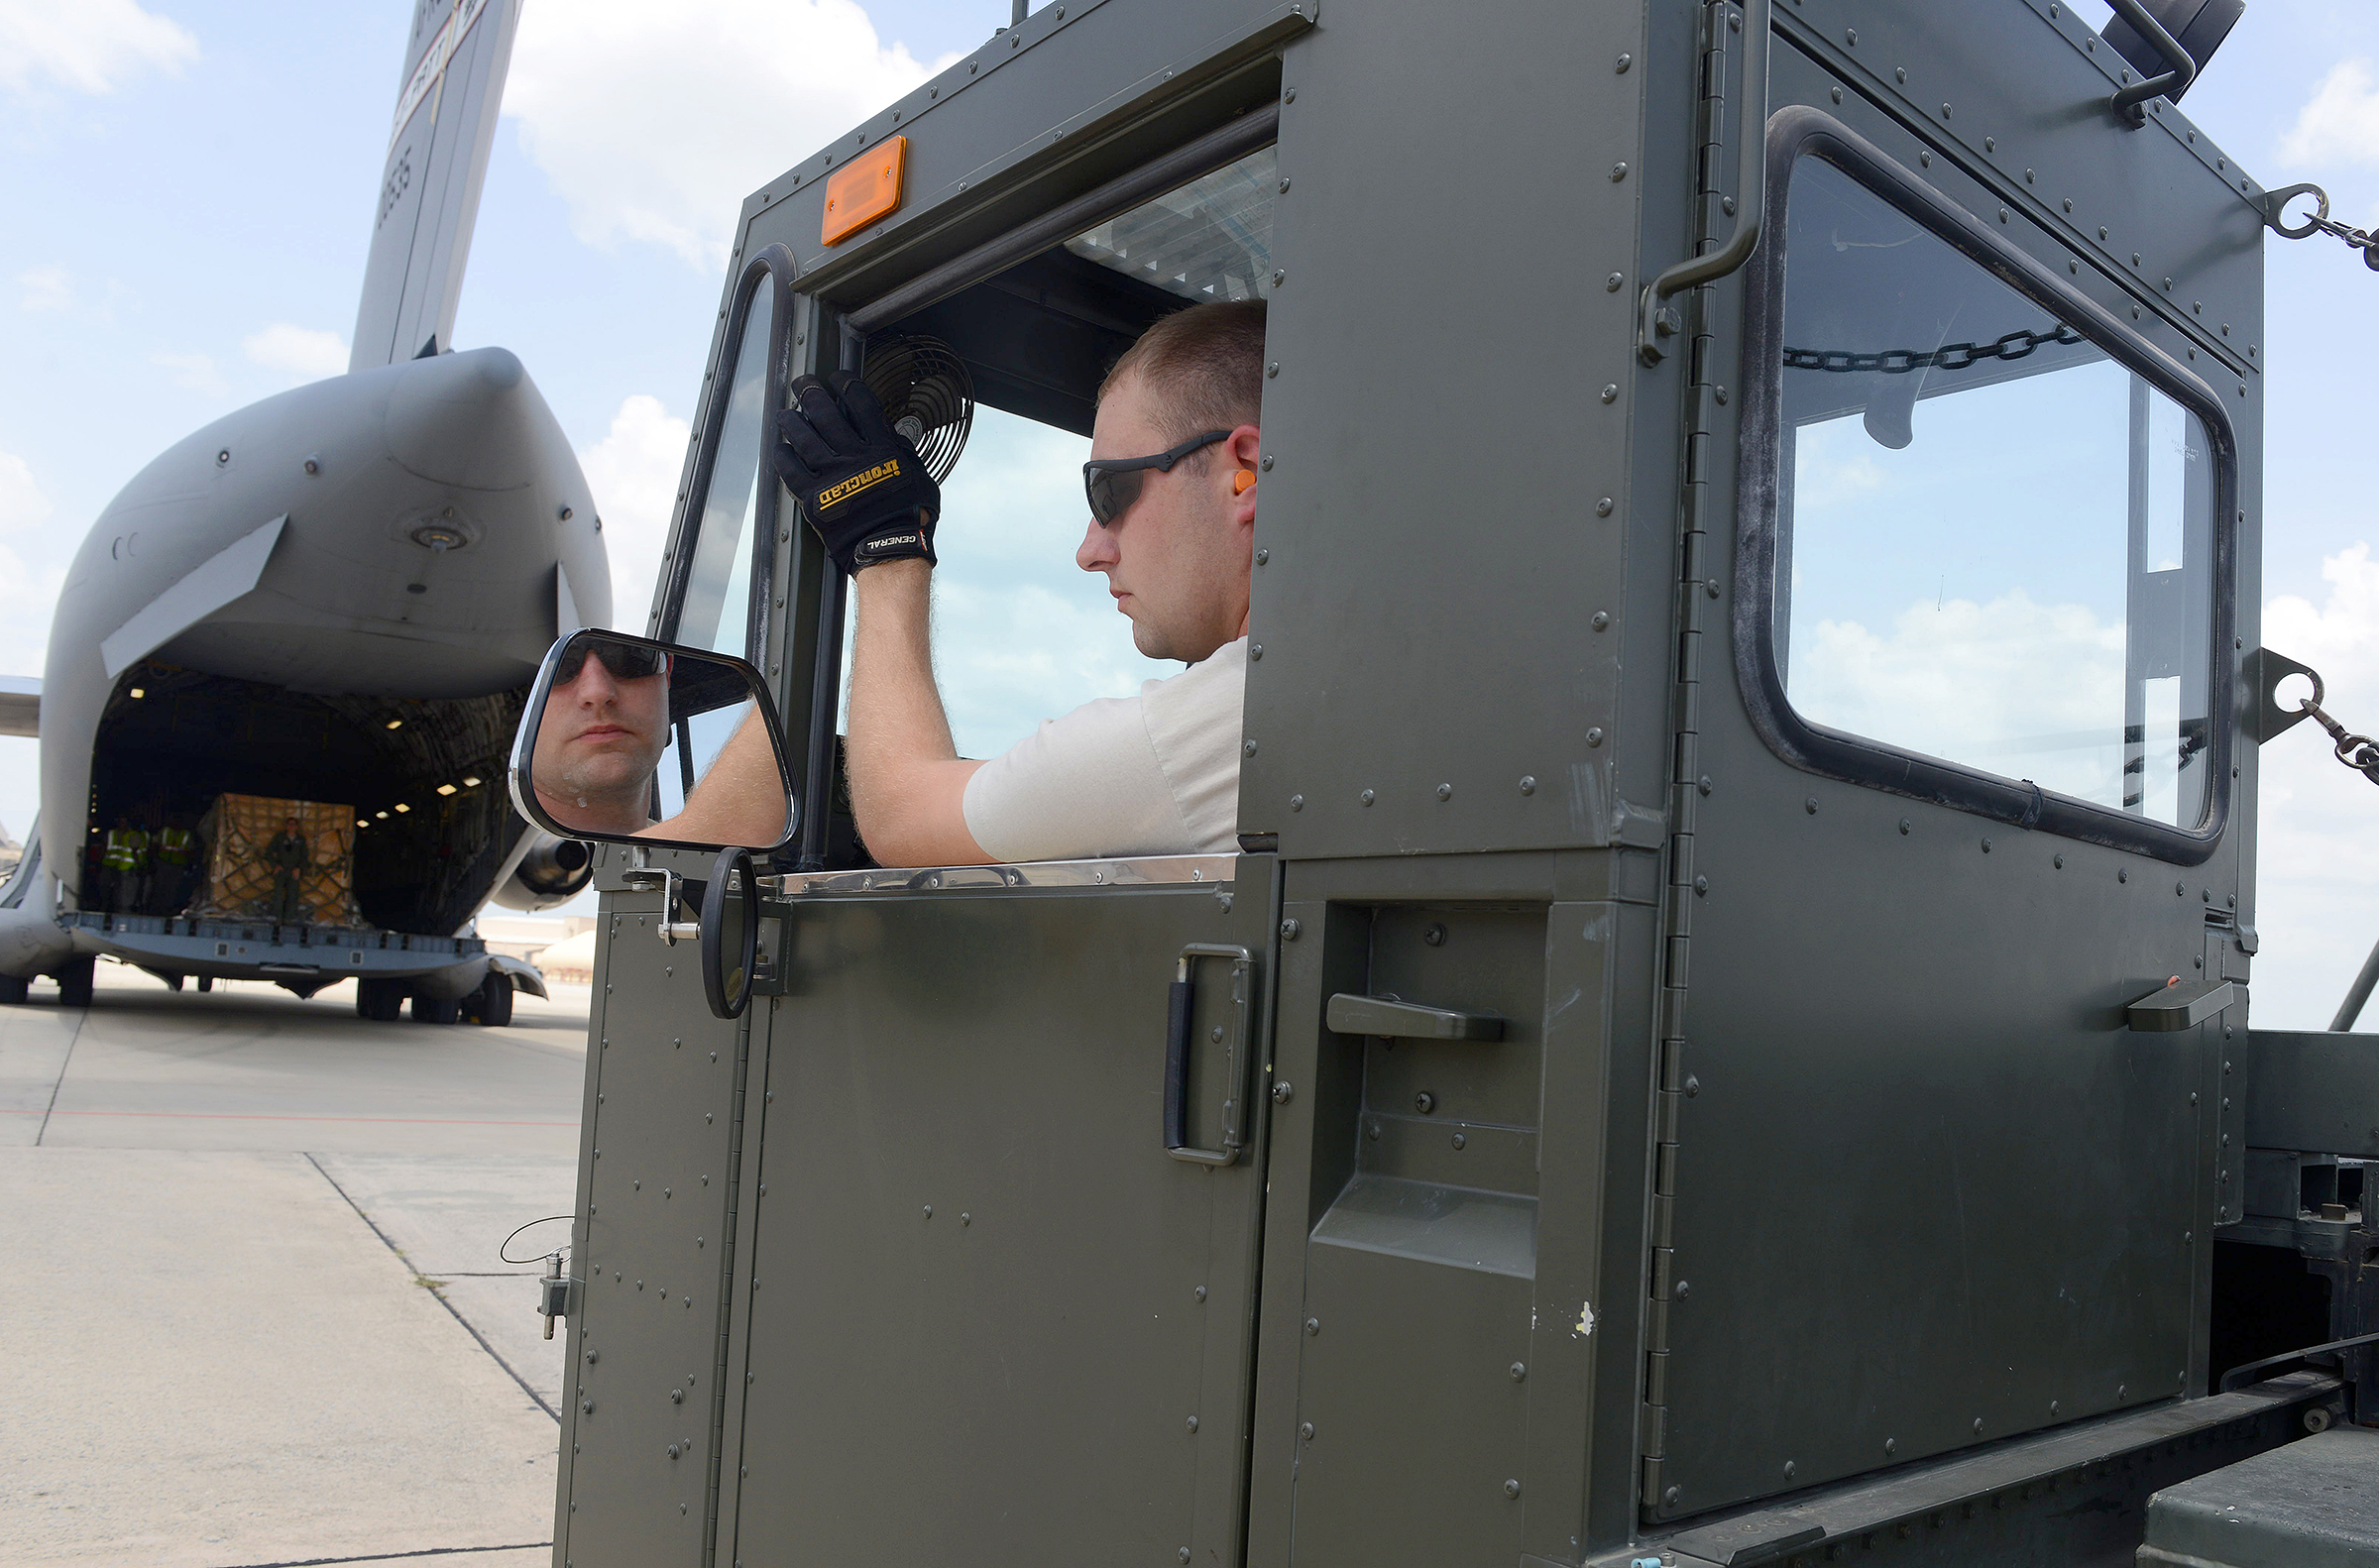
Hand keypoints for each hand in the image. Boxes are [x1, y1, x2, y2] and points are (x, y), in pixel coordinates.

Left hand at [771, 371, 939, 573]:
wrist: (890, 550)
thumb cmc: (909, 517)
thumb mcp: (921, 478)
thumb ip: (904, 453)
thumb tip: (895, 436)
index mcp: (882, 448)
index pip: (861, 403)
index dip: (847, 385)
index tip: (838, 378)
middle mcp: (854, 456)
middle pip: (826, 412)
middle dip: (811, 392)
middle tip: (802, 383)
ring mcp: (832, 476)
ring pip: (803, 437)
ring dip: (791, 421)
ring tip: (785, 413)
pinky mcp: (814, 498)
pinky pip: (790, 470)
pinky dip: (783, 456)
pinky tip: (780, 447)